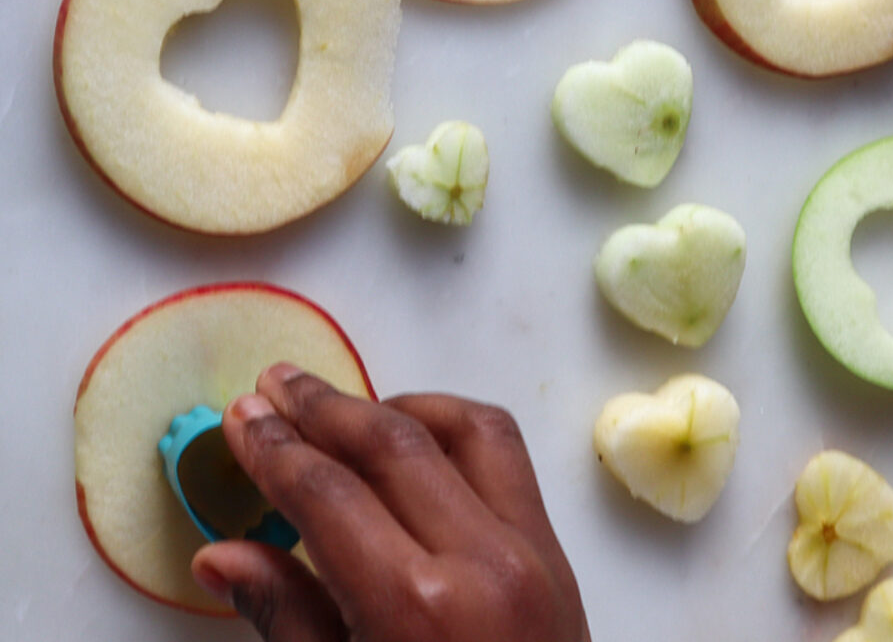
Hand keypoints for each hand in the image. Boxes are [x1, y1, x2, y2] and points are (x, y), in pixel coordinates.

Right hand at [191, 364, 589, 640]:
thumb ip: (287, 621)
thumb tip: (220, 555)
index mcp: (416, 608)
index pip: (330, 495)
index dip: (278, 452)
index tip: (243, 421)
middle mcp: (481, 562)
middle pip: (394, 446)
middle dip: (325, 408)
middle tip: (274, 387)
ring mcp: (533, 552)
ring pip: (465, 430)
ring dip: (398, 404)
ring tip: (341, 404)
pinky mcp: (559, 554)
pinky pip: (507, 459)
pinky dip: (456, 428)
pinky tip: (415, 436)